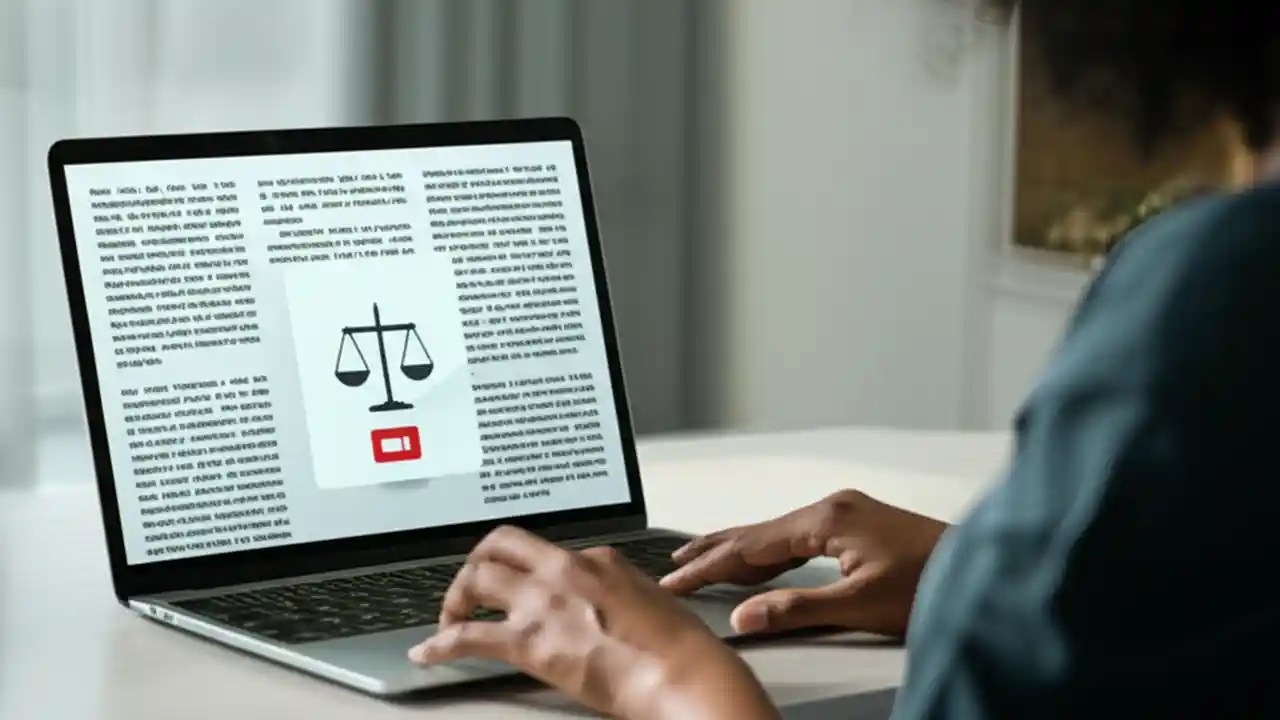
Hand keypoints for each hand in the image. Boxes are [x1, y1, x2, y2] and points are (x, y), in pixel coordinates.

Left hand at [408, 526, 779, 719]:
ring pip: (477, 577)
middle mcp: (565, 569)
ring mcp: (544, 602)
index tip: (521, 588)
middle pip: (501, 544)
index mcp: (598, 559)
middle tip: (469, 587)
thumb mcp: (651, 600)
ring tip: (449, 619)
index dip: (529, 572)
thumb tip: (606, 605)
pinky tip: (428, 652)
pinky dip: (440, 644)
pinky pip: (468, 636)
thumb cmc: (679, 647)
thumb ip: (618, 593)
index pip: (548, 552)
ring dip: (455, 598)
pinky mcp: (529, 641)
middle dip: (477, 561)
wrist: (681, 673)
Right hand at [660, 490, 947, 637]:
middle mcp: (832, 507)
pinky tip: (761, 562)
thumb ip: (796, 609)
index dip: (708, 565)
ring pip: (776, 532)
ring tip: (704, 560)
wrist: (985, 572)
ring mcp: (846, 513)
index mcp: (826, 518)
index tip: (677, 580)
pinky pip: (796, 535)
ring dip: (739, 548)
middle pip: (757, 531)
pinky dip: (768, 550)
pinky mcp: (857, 524)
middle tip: (674, 564)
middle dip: (713, 549)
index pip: (750, 545)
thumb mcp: (859, 604)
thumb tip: (745, 616)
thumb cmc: (932, 582)